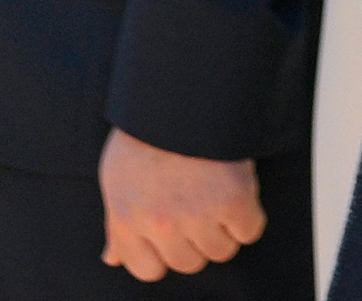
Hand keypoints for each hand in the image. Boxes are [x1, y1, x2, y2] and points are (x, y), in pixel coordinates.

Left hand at [100, 130, 263, 281]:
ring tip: (219, 193)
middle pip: (190, 263)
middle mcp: (159, 224)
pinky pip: (249, 230)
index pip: (149, 270)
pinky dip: (249, 215)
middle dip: (198, 240)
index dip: (165, 252)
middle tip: (200, 203)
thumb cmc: (148, 132)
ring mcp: (196, 214)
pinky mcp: (231, 200)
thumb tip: (111, 258)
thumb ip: (116, 224)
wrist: (183, 91)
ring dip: (225, 228)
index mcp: (127, 219)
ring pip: (221, 251)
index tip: (175, 230)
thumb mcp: (118, 177)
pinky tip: (238, 189)